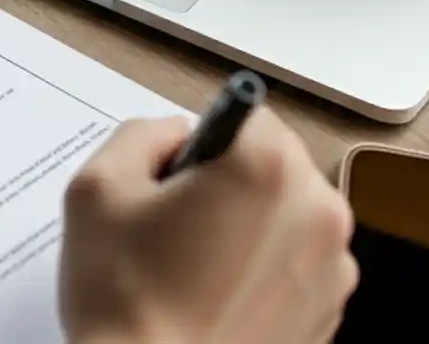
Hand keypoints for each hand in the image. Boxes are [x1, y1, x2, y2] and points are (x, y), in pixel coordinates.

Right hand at [58, 111, 357, 343]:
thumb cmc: (126, 303)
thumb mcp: (97, 189)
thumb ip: (140, 135)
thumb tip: (173, 136)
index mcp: (265, 169)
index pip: (246, 115)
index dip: (201, 143)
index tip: (177, 178)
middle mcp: (316, 212)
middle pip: (273, 164)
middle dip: (229, 183)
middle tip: (173, 227)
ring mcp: (331, 269)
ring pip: (285, 216)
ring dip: (249, 228)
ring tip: (191, 270)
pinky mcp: (328, 313)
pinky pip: (294, 266)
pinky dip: (261, 272)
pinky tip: (214, 297)